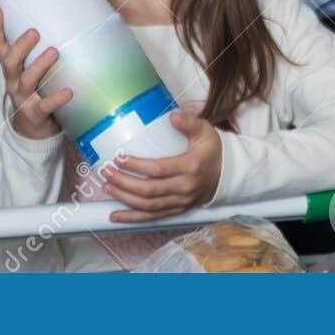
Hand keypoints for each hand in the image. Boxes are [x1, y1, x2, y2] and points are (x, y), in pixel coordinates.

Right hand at [0, 7, 71, 141]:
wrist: (33, 128)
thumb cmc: (37, 88)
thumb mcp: (30, 68)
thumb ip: (37, 48)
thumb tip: (57, 16)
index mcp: (11, 68)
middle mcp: (13, 81)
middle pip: (10, 62)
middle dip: (21, 47)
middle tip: (34, 32)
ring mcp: (23, 99)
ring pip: (27, 81)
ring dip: (39, 65)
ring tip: (53, 52)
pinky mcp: (36, 114)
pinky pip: (45, 106)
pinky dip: (57, 98)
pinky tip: (69, 91)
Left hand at [100, 112, 222, 221]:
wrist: (227, 175)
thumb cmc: (212, 151)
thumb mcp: (205, 131)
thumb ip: (189, 122)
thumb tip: (172, 116)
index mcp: (190, 167)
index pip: (158, 169)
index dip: (136, 165)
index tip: (119, 158)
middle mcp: (184, 188)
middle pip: (149, 190)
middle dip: (124, 182)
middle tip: (106, 171)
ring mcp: (180, 202)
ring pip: (148, 206)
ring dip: (124, 198)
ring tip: (107, 187)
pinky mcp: (176, 210)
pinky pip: (152, 217)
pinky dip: (132, 218)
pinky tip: (116, 216)